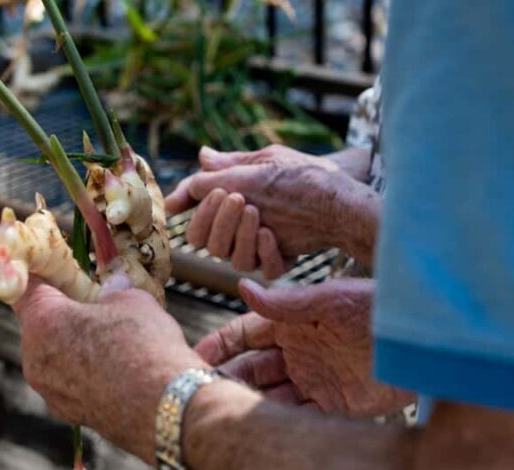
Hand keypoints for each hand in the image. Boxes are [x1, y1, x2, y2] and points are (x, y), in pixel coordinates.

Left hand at [14, 276, 207, 462]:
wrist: (166, 409)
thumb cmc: (144, 345)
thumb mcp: (133, 300)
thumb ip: (115, 292)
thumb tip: (114, 288)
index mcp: (43, 322)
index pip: (24, 288)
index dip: (39, 273)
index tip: (51, 265)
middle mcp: (36, 360)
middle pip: (43, 326)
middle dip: (67, 312)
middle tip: (95, 302)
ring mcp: (52, 392)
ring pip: (60, 357)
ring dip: (82, 344)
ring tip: (121, 337)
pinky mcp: (73, 414)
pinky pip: (80, 384)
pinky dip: (98, 373)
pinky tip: (129, 367)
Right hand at [166, 145, 380, 272]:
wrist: (336, 195)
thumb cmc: (297, 174)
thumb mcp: (261, 163)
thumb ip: (227, 167)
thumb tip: (200, 156)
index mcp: (227, 206)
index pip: (195, 215)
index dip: (184, 209)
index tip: (178, 204)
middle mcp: (236, 230)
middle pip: (202, 239)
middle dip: (212, 219)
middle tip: (234, 197)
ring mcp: (255, 247)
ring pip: (227, 256)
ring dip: (237, 234)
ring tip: (255, 211)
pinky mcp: (276, 260)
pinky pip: (260, 268)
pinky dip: (262, 251)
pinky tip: (269, 233)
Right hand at [196, 278, 414, 415]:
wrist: (426, 340)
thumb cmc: (379, 307)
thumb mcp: (330, 299)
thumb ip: (285, 301)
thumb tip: (242, 286)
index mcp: (292, 323)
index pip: (245, 334)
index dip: (220, 345)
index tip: (193, 355)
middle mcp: (298, 353)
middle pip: (250, 369)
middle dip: (226, 378)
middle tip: (199, 392)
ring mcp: (313, 381)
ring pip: (268, 396)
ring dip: (247, 404)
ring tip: (221, 415)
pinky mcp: (334, 407)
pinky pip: (297, 418)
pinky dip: (278, 424)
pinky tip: (258, 432)